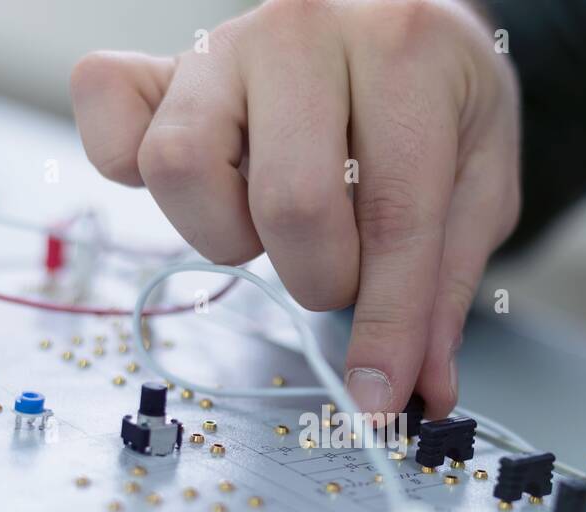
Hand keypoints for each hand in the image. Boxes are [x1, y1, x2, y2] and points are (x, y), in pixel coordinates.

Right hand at [70, 0, 519, 416]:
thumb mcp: (477, 185)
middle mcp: (304, 30)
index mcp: (405, 50)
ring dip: (229, 235)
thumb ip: (446, 288)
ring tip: (271, 224)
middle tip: (341, 269)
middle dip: (320, 278)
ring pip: (180, 167)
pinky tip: (206, 187)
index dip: (387, 327)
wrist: (406, 21)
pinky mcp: (165, 65)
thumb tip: (420, 390)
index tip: (378, 400)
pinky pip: (108, 118)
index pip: (393, 215)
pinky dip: (130, 168)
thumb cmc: (440, 103)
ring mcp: (222, 44)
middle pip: (287, 202)